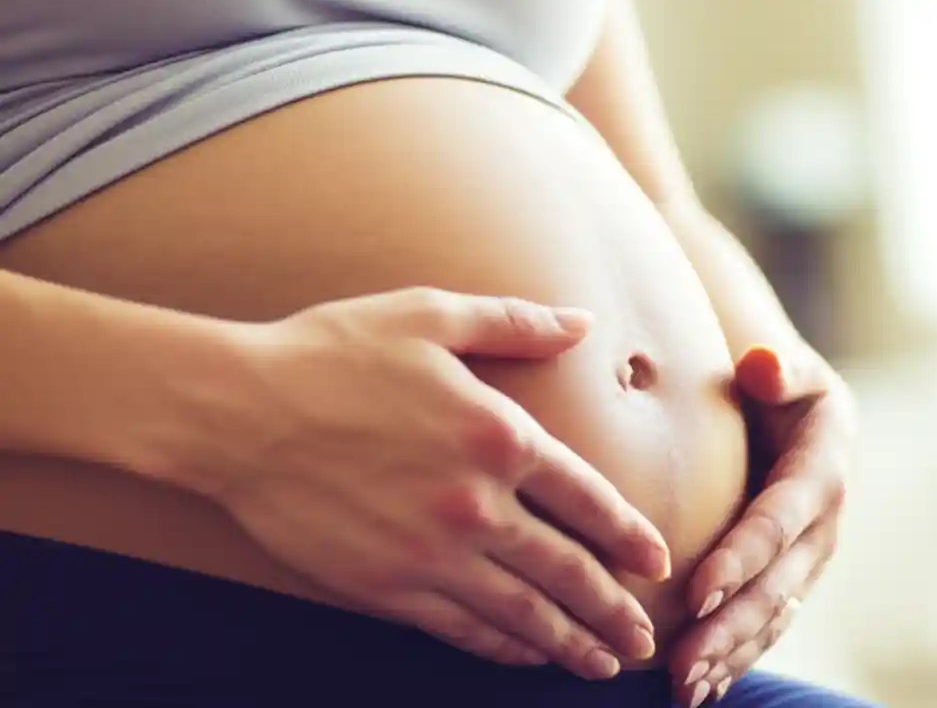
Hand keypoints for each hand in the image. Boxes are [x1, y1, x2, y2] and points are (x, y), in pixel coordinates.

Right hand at [170, 287, 669, 679]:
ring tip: (602, 664)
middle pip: (566, 570)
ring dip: (570, 642)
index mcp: (498, 436)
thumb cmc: (333, 353)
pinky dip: (502, 646)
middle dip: (614, 610)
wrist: (237, 411)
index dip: (629, 536)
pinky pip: (461, 627)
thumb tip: (583, 322)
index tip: (657, 562)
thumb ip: (516, 322)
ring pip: (521, 612)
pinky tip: (526, 656)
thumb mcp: (431, 316)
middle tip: (645, 639)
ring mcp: (430, 553)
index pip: (587, 499)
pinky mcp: (385, 586)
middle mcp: (475, 504)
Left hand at [668, 345, 853, 705]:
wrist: (804, 416)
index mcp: (821, 472)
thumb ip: (778, 370)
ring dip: (730, 657)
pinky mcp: (790, 583)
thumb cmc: (783, 386)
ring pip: (771, 619)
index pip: (777, 521)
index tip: (695, 590)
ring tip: (686, 690)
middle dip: (729, 628)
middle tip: (681, 663)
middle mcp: (820, 528)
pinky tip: (701, 690)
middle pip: (775, 587)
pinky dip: (735, 661)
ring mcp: (808, 563)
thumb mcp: (790, 370)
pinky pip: (765, 628)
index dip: (741, 558)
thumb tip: (760, 366)